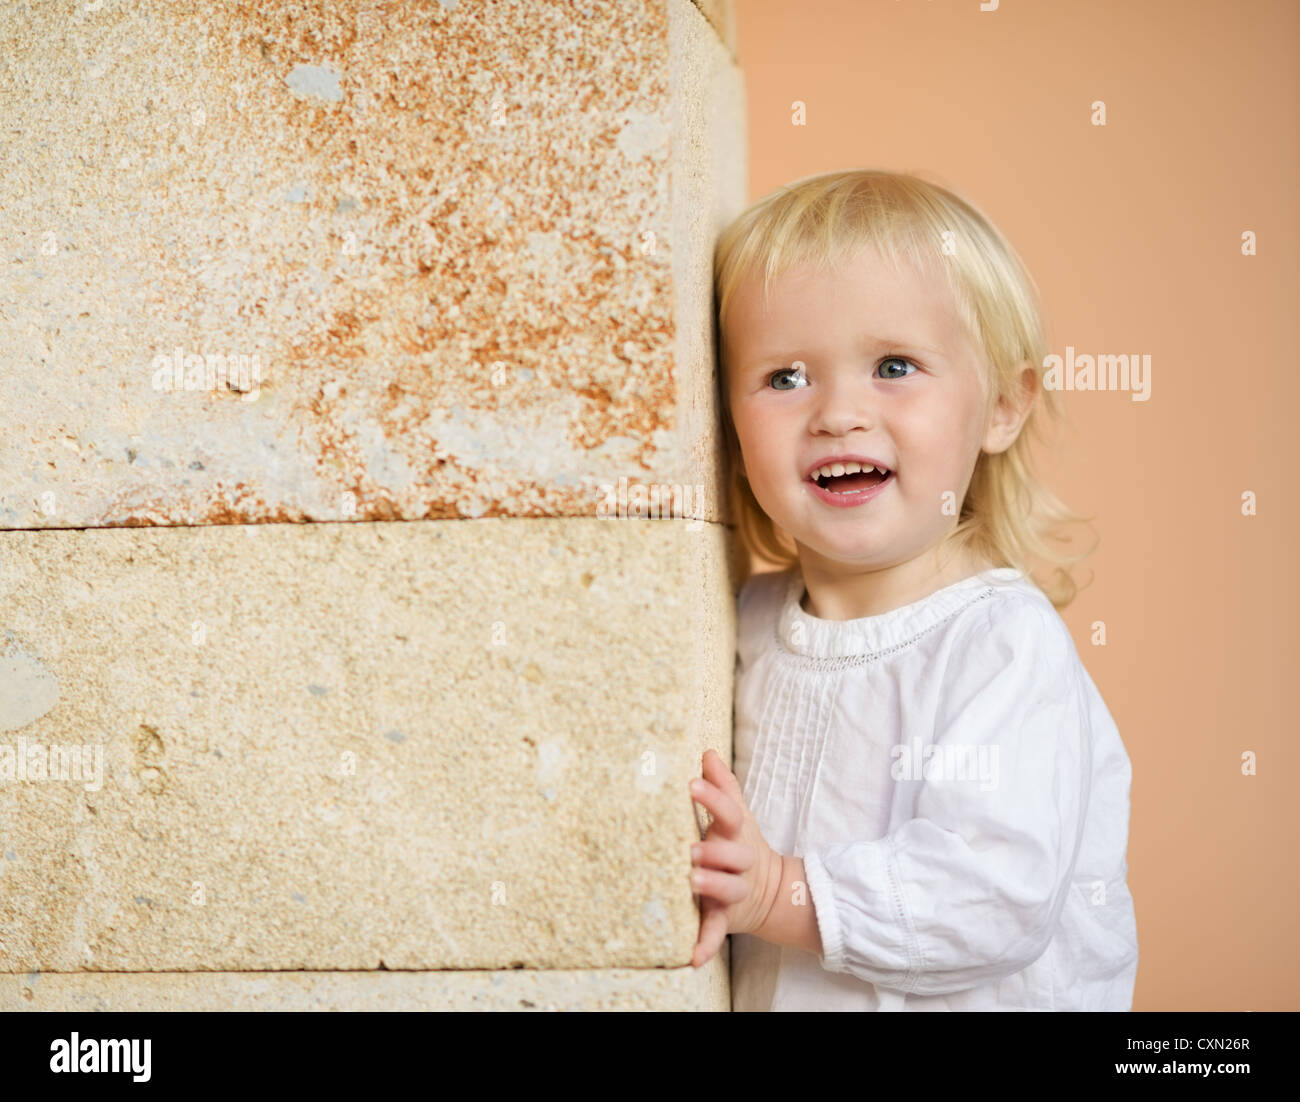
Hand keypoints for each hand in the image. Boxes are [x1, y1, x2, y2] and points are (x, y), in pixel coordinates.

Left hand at [687, 748, 781, 966]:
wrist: (769, 892)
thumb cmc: (739, 845)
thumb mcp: (738, 815)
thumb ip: (722, 786)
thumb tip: (707, 751)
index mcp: (737, 835)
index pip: (730, 813)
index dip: (712, 798)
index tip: (691, 783)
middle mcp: (739, 864)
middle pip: (734, 856)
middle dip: (715, 851)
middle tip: (691, 846)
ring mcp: (733, 892)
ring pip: (726, 891)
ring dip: (711, 886)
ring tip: (690, 881)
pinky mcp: (725, 919)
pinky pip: (716, 934)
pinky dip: (705, 945)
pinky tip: (692, 957)